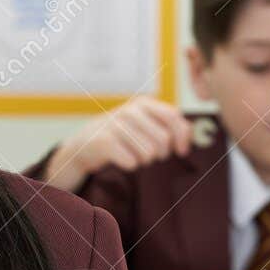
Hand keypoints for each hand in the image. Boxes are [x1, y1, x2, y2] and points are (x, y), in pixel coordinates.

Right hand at [41, 96, 192, 190]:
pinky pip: (131, 162)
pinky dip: (129, 166)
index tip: (181, 151)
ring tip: (132, 155)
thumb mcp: (143, 125)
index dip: (182, 138)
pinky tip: (121, 160)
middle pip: (163, 140)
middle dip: (160, 154)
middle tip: (148, 155)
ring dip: (143, 161)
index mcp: (144, 104)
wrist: (82, 145)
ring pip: (148, 153)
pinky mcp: (103, 141)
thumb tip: (187, 143)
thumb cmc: (121, 138)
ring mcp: (115, 124)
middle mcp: (130, 110)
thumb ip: (168, 128)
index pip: (174, 118)